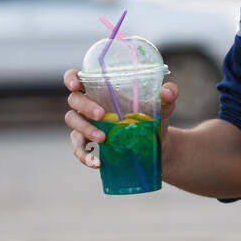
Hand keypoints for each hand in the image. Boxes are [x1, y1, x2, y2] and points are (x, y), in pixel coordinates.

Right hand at [63, 68, 178, 169]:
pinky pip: (78, 148)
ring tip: (103, 139)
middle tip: (102, 115)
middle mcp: (90, 104)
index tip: (75, 84)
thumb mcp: (163, 105)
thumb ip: (167, 95)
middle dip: (85, 106)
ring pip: (73, 121)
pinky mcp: (88, 143)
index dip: (71, 78)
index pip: (78, 78)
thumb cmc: (154, 116)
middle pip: (74, 100)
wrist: (156, 145)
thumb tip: (168, 92)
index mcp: (102, 89)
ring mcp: (86, 123)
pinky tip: (97, 162)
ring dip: (85, 129)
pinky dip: (84, 155)